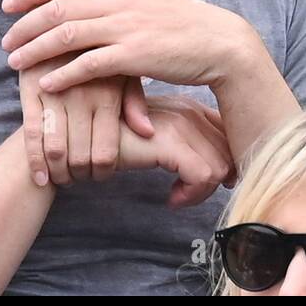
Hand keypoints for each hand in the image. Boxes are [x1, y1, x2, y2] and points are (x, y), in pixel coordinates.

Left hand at [1, 0, 259, 94]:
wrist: (217, 42)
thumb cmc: (179, 18)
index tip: (7, 6)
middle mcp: (118, 1)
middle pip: (56, 8)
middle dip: (24, 26)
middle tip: (6, 42)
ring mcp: (126, 28)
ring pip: (66, 35)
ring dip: (35, 50)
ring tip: (16, 64)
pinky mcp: (134, 56)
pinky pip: (89, 65)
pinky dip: (63, 75)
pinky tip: (47, 86)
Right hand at [18, 59, 151, 186]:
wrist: (64, 15)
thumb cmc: (103, 47)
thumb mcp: (125, 69)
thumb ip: (134, 101)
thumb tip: (148, 133)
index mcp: (109, 92)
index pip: (107, 150)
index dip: (104, 170)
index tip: (101, 175)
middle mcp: (82, 94)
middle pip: (80, 155)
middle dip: (80, 175)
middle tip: (81, 179)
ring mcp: (54, 92)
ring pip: (55, 149)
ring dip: (58, 172)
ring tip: (62, 178)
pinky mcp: (29, 89)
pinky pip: (31, 134)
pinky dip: (34, 161)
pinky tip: (40, 178)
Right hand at [121, 95, 237, 207]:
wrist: (77, 139)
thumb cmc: (113, 140)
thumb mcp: (154, 137)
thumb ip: (184, 143)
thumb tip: (223, 170)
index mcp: (187, 105)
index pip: (227, 133)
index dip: (224, 161)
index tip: (203, 181)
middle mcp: (187, 109)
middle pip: (228, 150)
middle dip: (215, 180)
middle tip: (189, 194)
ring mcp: (179, 124)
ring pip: (220, 166)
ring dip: (202, 191)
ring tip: (177, 197)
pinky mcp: (169, 143)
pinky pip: (204, 176)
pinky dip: (192, 195)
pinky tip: (172, 200)